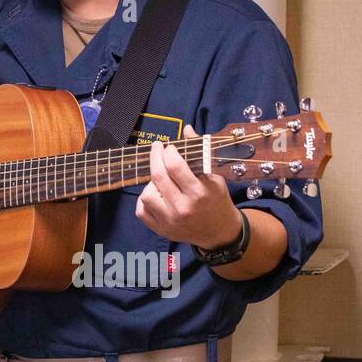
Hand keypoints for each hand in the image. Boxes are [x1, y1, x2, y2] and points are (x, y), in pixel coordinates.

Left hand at [135, 125, 241, 248]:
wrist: (220, 232)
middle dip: (155, 157)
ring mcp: (170, 221)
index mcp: (198, 193)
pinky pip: (141, 211)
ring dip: (151, 183)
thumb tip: (187, 129)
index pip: (174, 166)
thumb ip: (199, 153)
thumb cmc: (217, 201)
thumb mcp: (214, 177)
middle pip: (158, 177)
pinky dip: (145, 200)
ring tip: (162, 180)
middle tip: (157, 149)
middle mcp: (183, 208)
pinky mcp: (162, 230)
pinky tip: (156, 195)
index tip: (169, 147)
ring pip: (146, 194)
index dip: (168, 152)